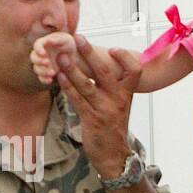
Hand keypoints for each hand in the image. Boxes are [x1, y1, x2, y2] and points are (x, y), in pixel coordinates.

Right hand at [30, 32, 76, 84]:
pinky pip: (42, 78)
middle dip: (39, 61)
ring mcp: (42, 65)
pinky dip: (44, 79)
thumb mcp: (66, 39)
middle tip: (47, 62)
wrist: (75, 56)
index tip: (43, 53)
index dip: (38, 49)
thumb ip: (57, 40)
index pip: (37, 45)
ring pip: (37, 69)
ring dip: (42, 71)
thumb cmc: (69, 44)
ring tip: (52, 72)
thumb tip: (48, 40)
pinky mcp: (46, 73)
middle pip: (34, 58)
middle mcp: (41, 54)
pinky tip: (50, 80)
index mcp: (44, 44)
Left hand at [57, 37, 142, 178]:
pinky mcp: (91, 119)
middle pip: (104, 72)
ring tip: (62, 57)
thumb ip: (114, 87)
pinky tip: (59, 77)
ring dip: (73, 69)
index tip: (113, 49)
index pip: (134, 71)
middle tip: (79, 38)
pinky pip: (77, 99)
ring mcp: (104, 109)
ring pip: (86, 85)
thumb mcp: (120, 105)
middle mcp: (117, 100)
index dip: (125, 58)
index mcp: (126, 94)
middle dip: (90, 54)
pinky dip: (67, 87)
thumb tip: (101, 66)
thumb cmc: (114, 126)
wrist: (114, 154)